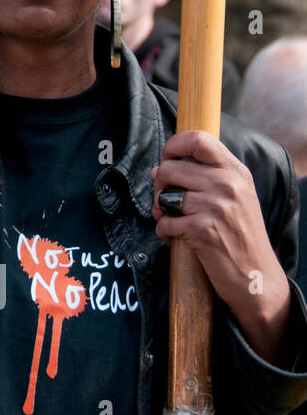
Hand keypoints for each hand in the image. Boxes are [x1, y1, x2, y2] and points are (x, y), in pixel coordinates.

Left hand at [152, 130, 292, 364]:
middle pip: (169, 168)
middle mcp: (228, 184)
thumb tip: (157, 168)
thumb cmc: (239, 235)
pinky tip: (177, 238)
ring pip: (162, 195)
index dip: (173, 146)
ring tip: (172, 220)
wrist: (256, 276)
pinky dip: (164, 232)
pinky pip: (164, 222)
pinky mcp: (203, 229)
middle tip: (168, 201)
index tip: (167, 159)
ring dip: (160, 210)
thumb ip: (203, 178)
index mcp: (236, 172)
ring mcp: (216, 206)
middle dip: (159, 186)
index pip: (198, 139)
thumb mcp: (233, 198)